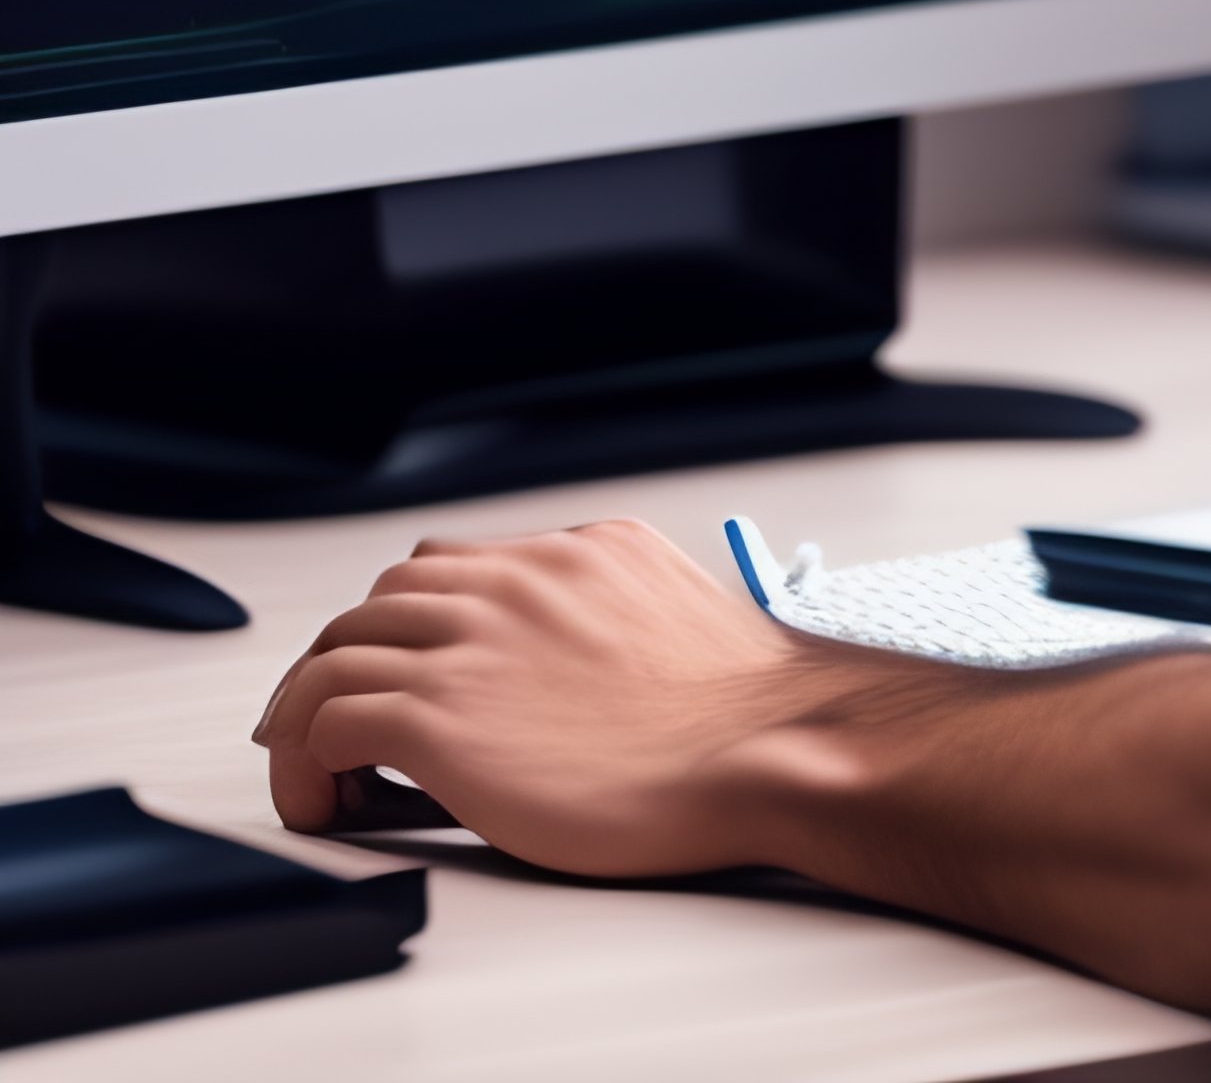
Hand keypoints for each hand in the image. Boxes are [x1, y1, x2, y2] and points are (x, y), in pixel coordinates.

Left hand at [254, 515, 815, 875]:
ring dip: (309, 708)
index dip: (405, 626)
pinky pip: (329, 719)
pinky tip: (324, 799)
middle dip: (349, 661)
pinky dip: (306, 758)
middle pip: (379, 601)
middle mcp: (511, 583)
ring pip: (336, 651)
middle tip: (340, 725)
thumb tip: (582, 642)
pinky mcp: (443, 720)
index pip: (443, 565)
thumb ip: (607, 605)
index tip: (400, 675)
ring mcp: (472, 646)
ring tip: (316, 768)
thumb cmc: (738, 708)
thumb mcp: (669, 608)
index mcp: (567, 555)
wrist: (760, 747)